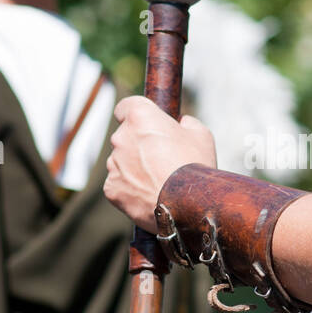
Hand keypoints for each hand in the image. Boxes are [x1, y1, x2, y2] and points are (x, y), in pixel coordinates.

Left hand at [104, 96, 215, 230]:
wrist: (188, 206)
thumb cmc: (196, 167)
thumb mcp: (201, 134)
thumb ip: (186, 123)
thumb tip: (182, 123)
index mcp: (139, 117)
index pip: (125, 106)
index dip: (135, 114)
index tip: (145, 123)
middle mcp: (121, 137)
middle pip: (125, 136)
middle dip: (139, 144)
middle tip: (161, 158)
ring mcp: (114, 164)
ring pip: (122, 161)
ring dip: (135, 167)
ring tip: (159, 180)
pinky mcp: (111, 188)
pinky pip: (119, 183)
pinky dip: (131, 188)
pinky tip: (150, 194)